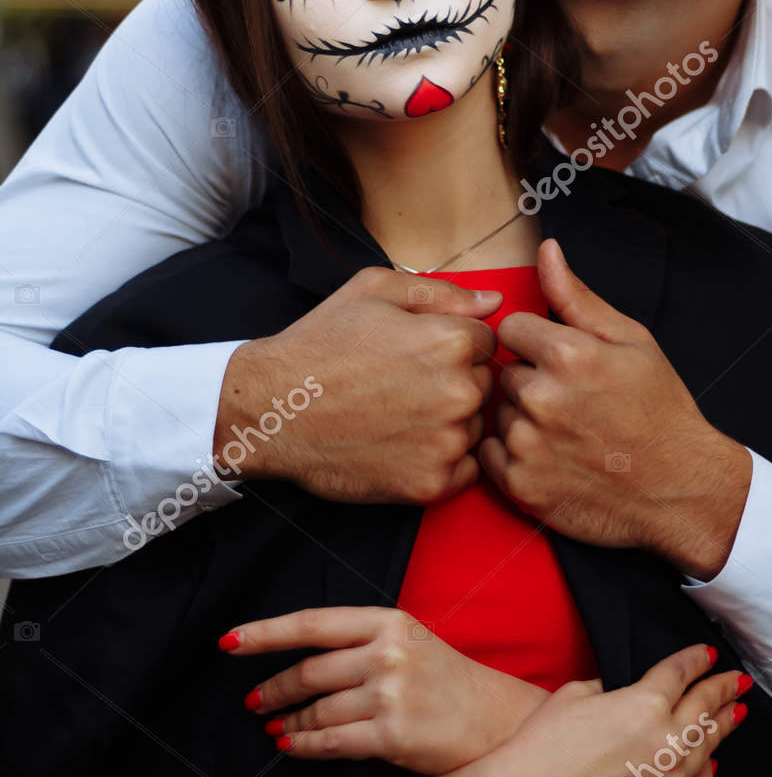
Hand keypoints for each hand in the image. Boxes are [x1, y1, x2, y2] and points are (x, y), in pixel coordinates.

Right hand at [215, 269, 500, 504]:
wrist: (272, 409)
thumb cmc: (319, 345)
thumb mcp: (373, 292)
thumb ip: (441, 293)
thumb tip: (493, 301)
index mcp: (450, 341)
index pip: (488, 343)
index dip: (455, 346)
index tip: (419, 356)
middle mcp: (458, 392)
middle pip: (485, 386)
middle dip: (456, 384)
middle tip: (405, 387)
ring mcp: (446, 442)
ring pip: (475, 428)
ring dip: (451, 423)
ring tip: (400, 417)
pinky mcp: (432, 484)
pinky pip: (465, 471)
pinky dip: (444, 462)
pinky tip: (405, 447)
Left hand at [219, 605, 547, 773]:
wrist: (494, 720)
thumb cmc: (444, 680)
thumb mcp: (408, 642)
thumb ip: (359, 642)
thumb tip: (295, 659)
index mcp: (388, 622)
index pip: (312, 624)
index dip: (264, 633)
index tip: (228, 643)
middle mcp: (388, 653)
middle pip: (307, 671)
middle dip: (271, 689)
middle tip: (252, 701)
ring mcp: (391, 693)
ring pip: (315, 710)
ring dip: (287, 723)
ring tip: (274, 728)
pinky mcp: (393, 734)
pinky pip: (330, 742)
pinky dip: (302, 746)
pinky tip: (290, 747)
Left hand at [478, 239, 750, 574]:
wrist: (679, 488)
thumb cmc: (659, 411)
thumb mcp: (631, 341)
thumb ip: (577, 297)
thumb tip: (546, 251)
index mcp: (567, 354)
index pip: (512, 329)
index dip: (537, 343)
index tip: (563, 363)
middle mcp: (541, 398)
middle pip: (505, 372)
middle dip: (530, 381)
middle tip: (572, 402)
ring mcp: (528, 445)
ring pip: (497, 413)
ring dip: (521, 419)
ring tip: (566, 432)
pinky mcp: (520, 486)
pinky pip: (488, 454)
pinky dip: (512, 456)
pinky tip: (550, 456)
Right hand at [481, 644, 749, 776]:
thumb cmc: (539, 748)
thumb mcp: (574, 695)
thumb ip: (612, 689)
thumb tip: (626, 693)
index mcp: (644, 702)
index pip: (681, 672)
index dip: (697, 660)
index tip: (707, 656)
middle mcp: (667, 740)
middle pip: (706, 706)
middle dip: (723, 688)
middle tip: (737, 680)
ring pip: (709, 746)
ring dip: (724, 725)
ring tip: (735, 713)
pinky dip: (710, 774)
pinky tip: (713, 763)